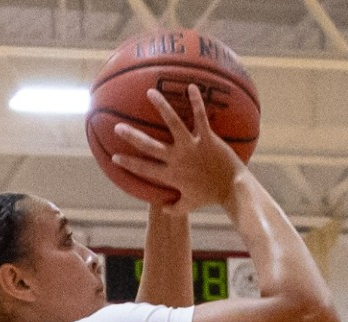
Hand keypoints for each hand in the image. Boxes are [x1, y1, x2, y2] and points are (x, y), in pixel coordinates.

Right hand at [110, 86, 245, 211]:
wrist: (233, 189)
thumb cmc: (212, 196)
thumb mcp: (191, 205)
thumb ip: (175, 208)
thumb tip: (164, 209)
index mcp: (171, 175)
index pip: (144, 169)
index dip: (128, 164)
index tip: (114, 157)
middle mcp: (178, 159)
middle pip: (150, 146)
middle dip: (132, 136)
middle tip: (117, 127)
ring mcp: (192, 147)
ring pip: (173, 123)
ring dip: (161, 107)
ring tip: (150, 93)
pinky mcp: (207, 139)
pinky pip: (200, 117)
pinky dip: (196, 101)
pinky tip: (191, 86)